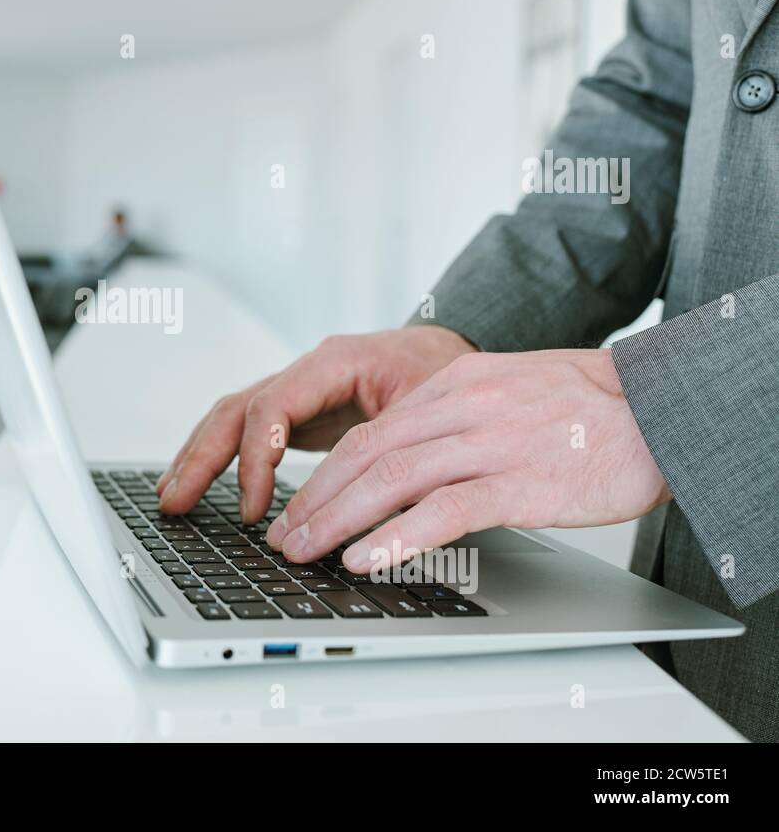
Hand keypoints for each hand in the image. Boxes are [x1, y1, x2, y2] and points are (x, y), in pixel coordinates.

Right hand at [156, 326, 475, 522]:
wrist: (460, 358)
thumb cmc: (453, 379)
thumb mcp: (436, 415)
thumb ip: (398, 460)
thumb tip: (373, 519)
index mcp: (337, 361)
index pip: (274, 404)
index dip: (256, 457)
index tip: (253, 508)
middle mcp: (309, 372)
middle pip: (237, 409)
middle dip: (201, 457)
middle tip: (175, 501)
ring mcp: (301, 391)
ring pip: (233, 418)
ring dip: (198, 457)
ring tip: (171, 498)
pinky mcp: (302, 413)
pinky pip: (248, 430)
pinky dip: (220, 457)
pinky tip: (200, 483)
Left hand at [270, 348, 671, 571]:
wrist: (658, 407)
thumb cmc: (584, 406)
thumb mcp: (504, 389)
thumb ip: (452, 416)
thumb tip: (401, 455)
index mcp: (452, 385)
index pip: (369, 432)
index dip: (323, 473)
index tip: (296, 506)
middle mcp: (462, 407)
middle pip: (366, 454)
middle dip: (316, 500)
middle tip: (285, 536)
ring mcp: (489, 443)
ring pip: (392, 479)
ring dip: (339, 520)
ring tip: (307, 551)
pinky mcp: (520, 481)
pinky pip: (446, 510)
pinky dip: (399, 536)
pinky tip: (369, 558)